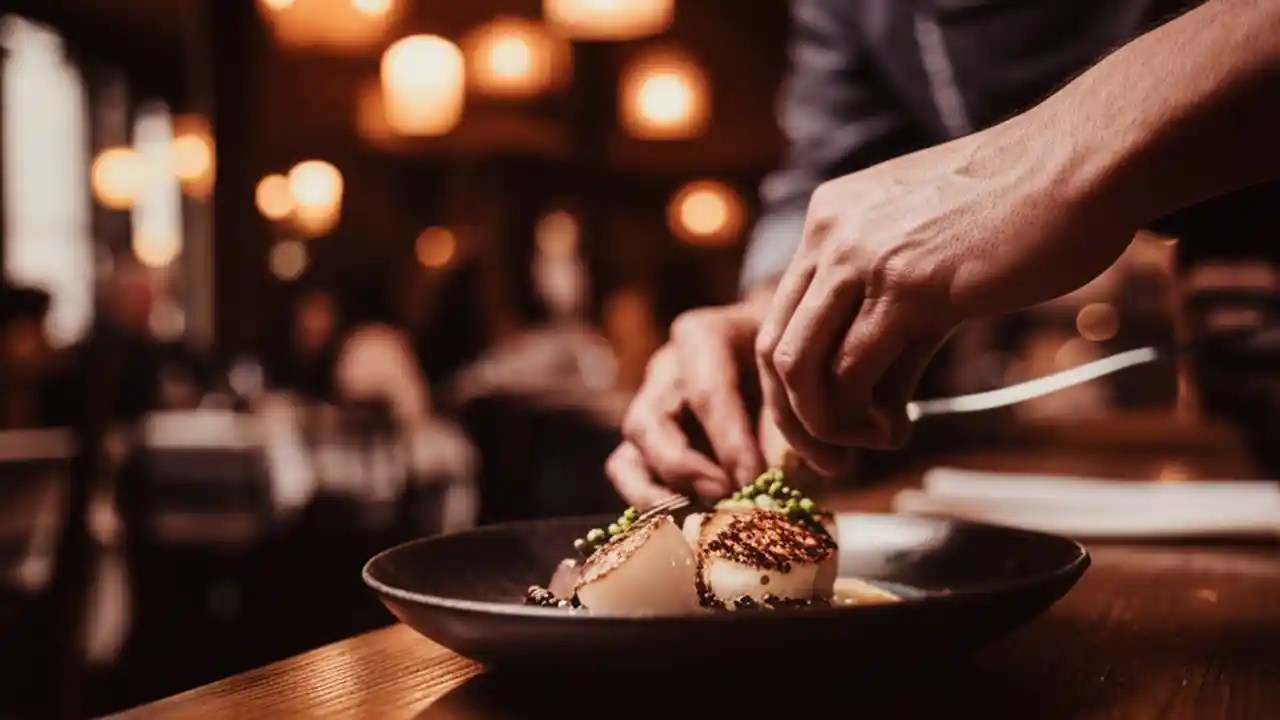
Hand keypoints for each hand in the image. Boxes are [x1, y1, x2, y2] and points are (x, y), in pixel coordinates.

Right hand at [606, 300, 798, 508]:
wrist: (785, 356)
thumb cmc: (791, 368)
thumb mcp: (795, 381)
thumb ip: (787, 424)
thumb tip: (783, 476)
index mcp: (702, 337)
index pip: (705, 392)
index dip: (728, 443)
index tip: (755, 480)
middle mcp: (666, 369)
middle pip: (649, 422)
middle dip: (683, 468)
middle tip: (726, 496)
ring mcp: (650, 406)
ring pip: (628, 455)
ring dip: (659, 494)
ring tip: (699, 519)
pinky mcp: (647, 442)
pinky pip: (627, 473)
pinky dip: (651, 501)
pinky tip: (692, 520)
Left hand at [756, 114, 1139, 469]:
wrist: (1083, 162)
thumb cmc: (1023, 213)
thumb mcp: (931, 260)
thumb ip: (893, 326)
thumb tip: (876, 405)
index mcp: (829, 219)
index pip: (780, 318)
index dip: (791, 387)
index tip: (820, 429)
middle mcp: (829, 233)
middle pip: (773, 348)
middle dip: (793, 420)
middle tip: (829, 461)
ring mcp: (861, 257)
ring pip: (799, 368)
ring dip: (823, 427)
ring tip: (869, 446)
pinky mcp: (906, 288)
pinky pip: (852, 374)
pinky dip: (862, 419)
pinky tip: (896, 430)